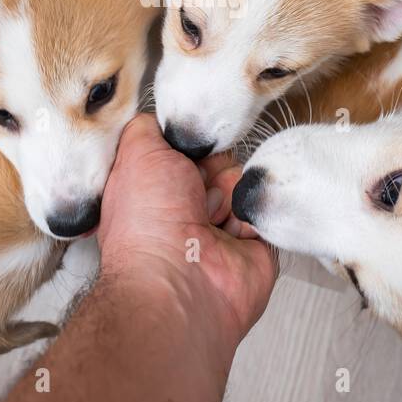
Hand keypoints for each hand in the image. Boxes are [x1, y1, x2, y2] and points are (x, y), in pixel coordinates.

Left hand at [98, 114, 276, 351]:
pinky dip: (253, 211)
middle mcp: (185, 207)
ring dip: (229, 191)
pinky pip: (266, 205)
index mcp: (155, 188)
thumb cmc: (146, 225)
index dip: (187, 142)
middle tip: (193, 187)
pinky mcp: (255, 241)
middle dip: (210, 166)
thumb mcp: (134, 154)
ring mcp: (221, 226)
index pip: (184, 147)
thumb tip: (162, 117)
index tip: (184, 145)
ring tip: (210, 215)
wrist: (180, 284)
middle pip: (217, 160)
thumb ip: (148, 127)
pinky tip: (233, 228)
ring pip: (242, 179)